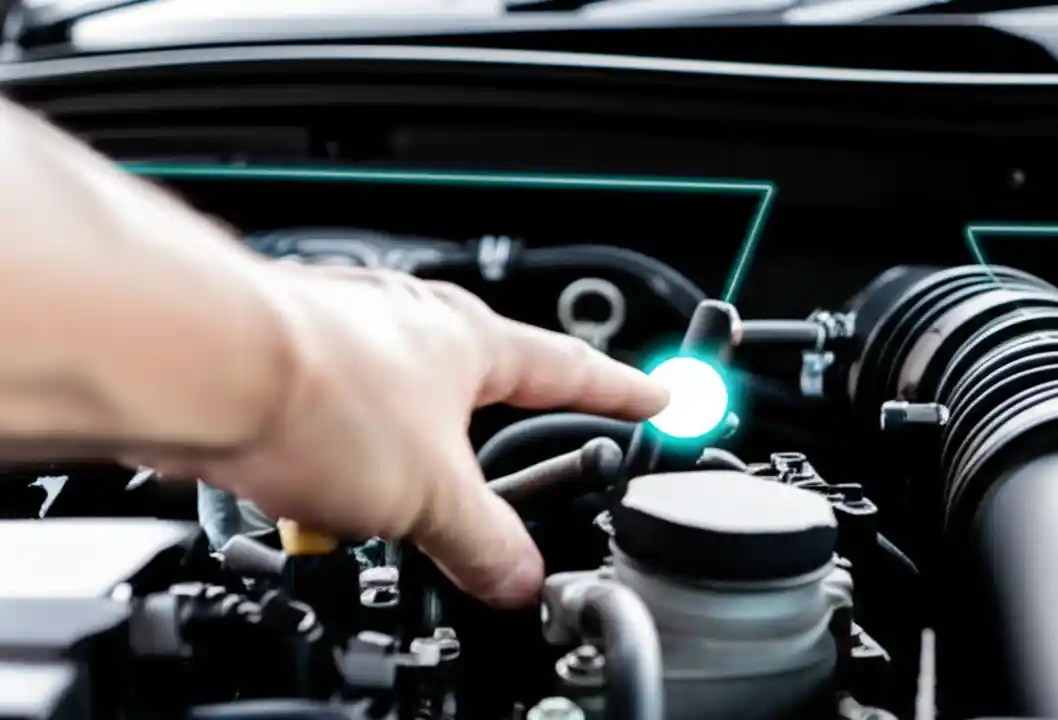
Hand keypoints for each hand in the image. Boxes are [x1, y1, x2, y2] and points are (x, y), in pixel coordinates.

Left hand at [132, 266, 667, 607]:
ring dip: (390, 472)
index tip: (652, 396)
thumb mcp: (431, 499)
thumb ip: (486, 544)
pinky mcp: (285, 370)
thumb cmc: (316, 393)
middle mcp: (410, 330)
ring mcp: (344, 343)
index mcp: (471, 343)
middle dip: (474, 462)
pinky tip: (309, 497)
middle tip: (481, 504)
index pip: (570, 370)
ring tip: (367, 514)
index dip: (619, 392)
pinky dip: (329, 470)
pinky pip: (330, 430)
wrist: (195, 368)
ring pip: (394, 422)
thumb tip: (516, 579)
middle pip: (471, 404)